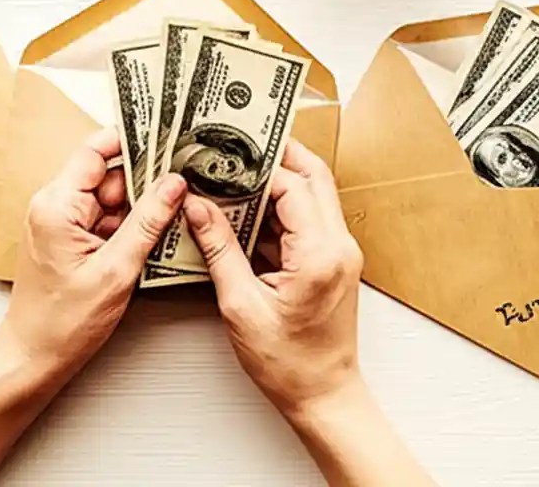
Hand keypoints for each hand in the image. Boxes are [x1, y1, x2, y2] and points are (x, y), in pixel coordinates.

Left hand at [0, 127, 187, 381]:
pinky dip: (130, 228)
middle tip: (183, 184)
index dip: (131, 140)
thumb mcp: (116, 270)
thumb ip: (148, 222)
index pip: (95, 152)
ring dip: (141, 209)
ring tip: (175, 216)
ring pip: (111, 201)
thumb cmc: (60, 324)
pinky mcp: (69, 241)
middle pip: (108, 176)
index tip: (164, 136)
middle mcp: (53, 207)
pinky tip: (155, 238)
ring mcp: (60, 225)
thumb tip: (173, 186)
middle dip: (146, 181)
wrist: (34, 359)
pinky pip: (106, 222)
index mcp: (56, 205)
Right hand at [182, 140, 363, 416]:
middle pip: (313, 177)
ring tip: (235, 177)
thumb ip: (219, 250)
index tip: (225, 157)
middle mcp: (339, 247)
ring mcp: (340, 253)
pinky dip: (278, 211)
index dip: (256, 167)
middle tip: (239, 143)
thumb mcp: (241, 305)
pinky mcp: (332, 262)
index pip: (291, 186)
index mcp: (321, 254)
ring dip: (276, 184)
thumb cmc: (290, 364)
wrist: (323, 396)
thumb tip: (198, 209)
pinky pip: (307, 221)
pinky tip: (246, 215)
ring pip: (312, 196)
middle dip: (276, 156)